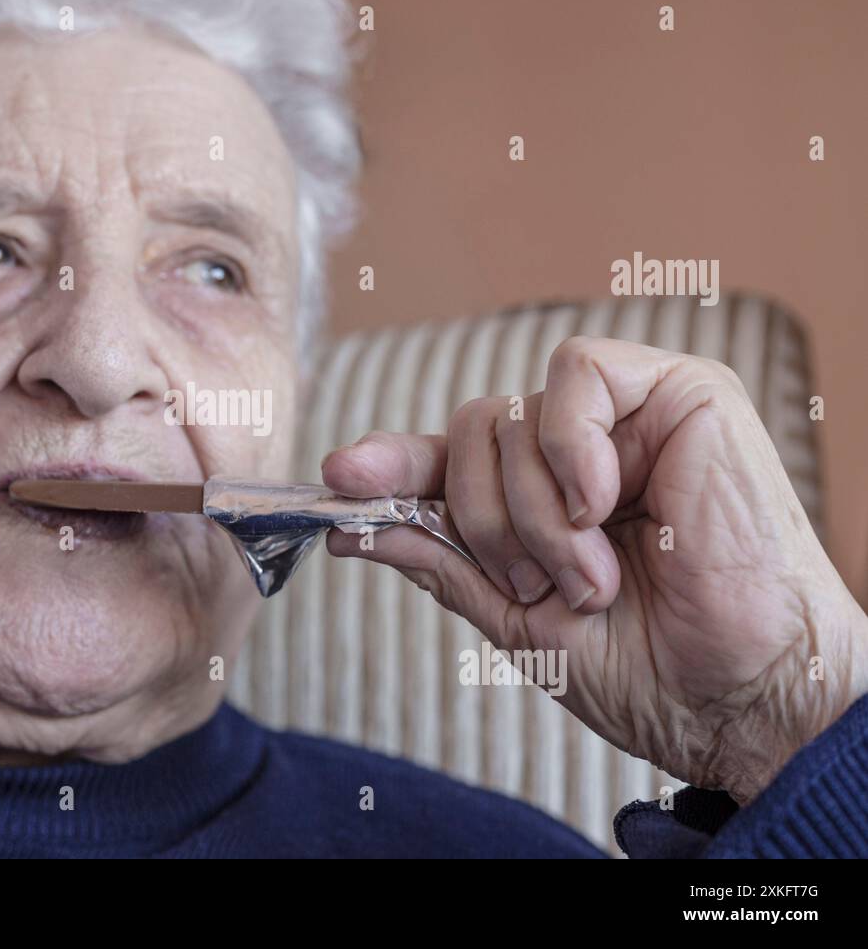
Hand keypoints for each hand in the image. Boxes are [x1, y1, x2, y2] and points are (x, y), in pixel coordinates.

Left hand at [322, 336, 867, 802]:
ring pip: (511, 415)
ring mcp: (631, 416)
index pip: (451, 458)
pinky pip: (577, 376)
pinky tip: (607, 506)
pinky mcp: (683, 391)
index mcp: (546, 496)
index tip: (340, 480)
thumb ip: (437, 556)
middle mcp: (583, 448)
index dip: (393, 463)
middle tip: (543, 586)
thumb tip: (348, 523)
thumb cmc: (643, 665)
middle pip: (469, 432)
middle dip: (483, 521)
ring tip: (596, 575)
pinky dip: (571, 450)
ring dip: (535, 514)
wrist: (734, 698)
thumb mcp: (512, 614)